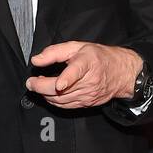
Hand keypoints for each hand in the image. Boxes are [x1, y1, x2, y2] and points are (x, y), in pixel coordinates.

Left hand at [27, 42, 141, 108]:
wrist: (121, 73)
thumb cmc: (99, 57)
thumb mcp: (78, 46)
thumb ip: (55, 52)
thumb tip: (37, 60)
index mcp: (88, 62)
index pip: (76, 72)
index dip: (67, 79)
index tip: (59, 84)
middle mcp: (88, 81)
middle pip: (61, 90)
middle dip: (41, 87)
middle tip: (31, 82)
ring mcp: (88, 95)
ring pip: (60, 100)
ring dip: (45, 95)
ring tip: (37, 85)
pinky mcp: (86, 104)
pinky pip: (65, 106)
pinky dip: (53, 101)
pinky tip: (49, 93)